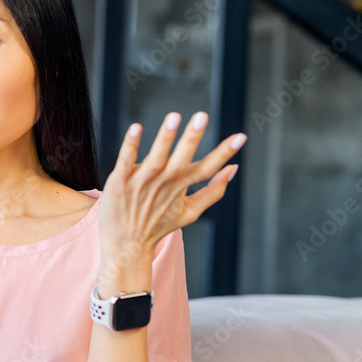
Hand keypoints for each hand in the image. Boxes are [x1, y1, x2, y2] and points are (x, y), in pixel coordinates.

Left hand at [98, 111, 245, 267]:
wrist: (125, 245)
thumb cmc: (158, 225)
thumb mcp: (189, 212)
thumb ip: (213, 191)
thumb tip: (233, 168)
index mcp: (181, 187)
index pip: (207, 168)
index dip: (224, 152)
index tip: (241, 136)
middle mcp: (164, 183)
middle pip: (182, 159)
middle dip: (192, 138)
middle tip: (202, 116)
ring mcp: (141, 182)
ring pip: (156, 157)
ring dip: (165, 137)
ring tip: (174, 117)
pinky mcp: (120, 181)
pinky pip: (126, 160)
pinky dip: (131, 145)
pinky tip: (136, 128)